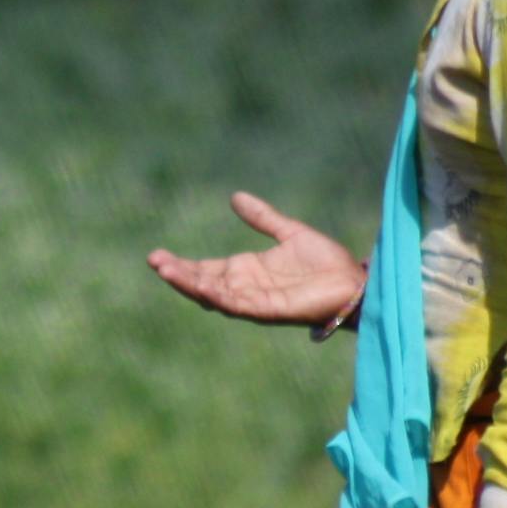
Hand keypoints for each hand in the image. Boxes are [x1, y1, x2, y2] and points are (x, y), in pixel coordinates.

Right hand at [146, 192, 364, 327]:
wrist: (353, 282)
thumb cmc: (326, 262)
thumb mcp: (289, 232)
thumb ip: (262, 217)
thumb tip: (235, 197)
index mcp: (247, 271)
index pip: (205, 269)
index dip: (182, 264)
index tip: (158, 255)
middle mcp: (246, 288)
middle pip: (202, 282)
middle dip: (178, 274)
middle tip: (153, 261)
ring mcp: (254, 300)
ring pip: (213, 295)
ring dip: (188, 284)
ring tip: (165, 271)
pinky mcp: (267, 310)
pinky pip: (235, 304)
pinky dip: (216, 296)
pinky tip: (200, 285)